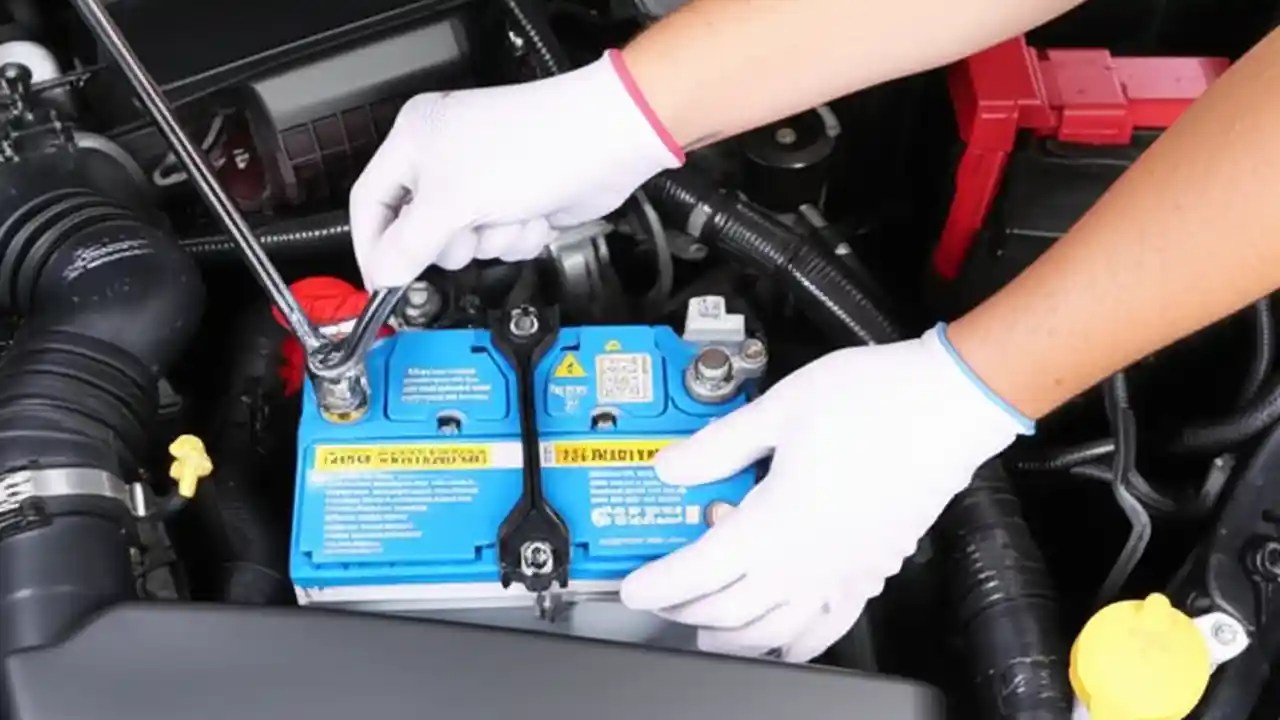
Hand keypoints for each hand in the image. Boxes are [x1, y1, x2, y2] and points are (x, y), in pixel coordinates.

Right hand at [349, 51, 682, 287]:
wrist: (606, 143)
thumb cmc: (535, 144)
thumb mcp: (454, 201)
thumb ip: (410, 244)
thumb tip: (383, 275)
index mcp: (415, 139)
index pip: (370, 202)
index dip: (372, 246)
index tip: (381, 283)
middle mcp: (445, 158)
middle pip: (419, 231)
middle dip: (452, 241)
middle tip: (467, 228)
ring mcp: (484, 180)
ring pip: (465, 243)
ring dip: (493, 239)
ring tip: (510, 212)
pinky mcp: (517, 200)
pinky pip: (500, 242)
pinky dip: (518, 237)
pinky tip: (534, 214)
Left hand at [619, 326, 1032, 660]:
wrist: (947, 404)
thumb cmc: (876, 400)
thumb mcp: (779, 410)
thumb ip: (718, 445)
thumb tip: (673, 465)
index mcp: (775, 523)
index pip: (698, 573)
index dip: (657, 586)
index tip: (636, 587)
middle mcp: (807, 561)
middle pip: (728, 612)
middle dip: (686, 612)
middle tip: (664, 600)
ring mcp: (842, 573)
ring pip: (774, 633)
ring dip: (734, 638)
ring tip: (708, 631)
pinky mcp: (872, 571)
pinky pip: (829, 629)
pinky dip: (798, 646)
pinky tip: (786, 645)